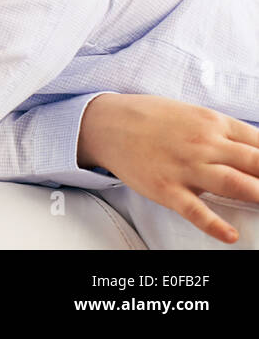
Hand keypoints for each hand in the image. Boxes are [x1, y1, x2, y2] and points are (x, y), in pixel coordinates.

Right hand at [78, 93, 258, 242]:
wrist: (105, 122)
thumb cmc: (150, 117)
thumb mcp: (192, 114)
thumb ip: (224, 132)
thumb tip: (255, 150)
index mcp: (212, 123)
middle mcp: (203, 144)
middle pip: (256, 164)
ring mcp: (184, 167)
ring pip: (234, 184)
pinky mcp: (165, 188)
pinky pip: (194, 209)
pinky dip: (214, 225)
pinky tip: (231, 235)